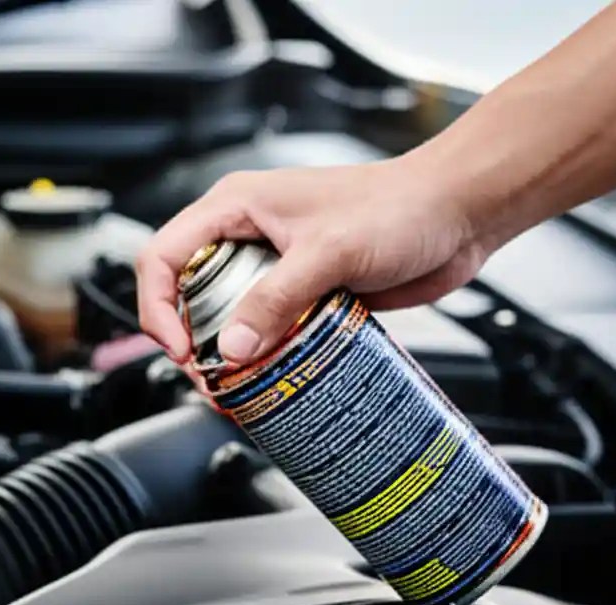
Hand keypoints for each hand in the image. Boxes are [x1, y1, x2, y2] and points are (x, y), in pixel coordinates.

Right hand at [135, 153, 495, 365]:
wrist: (457, 214)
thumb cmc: (400, 205)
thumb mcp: (330, 251)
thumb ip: (276, 298)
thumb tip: (232, 346)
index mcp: (236, 207)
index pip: (164, 256)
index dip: (157, 306)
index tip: (180, 348)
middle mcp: (248, 235)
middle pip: (188, 294)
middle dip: (193, 340)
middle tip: (210, 380)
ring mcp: (276, 266)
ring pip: (228, 317)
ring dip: (230, 354)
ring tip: (240, 388)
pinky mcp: (305, 292)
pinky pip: (269, 330)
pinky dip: (266, 357)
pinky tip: (275, 378)